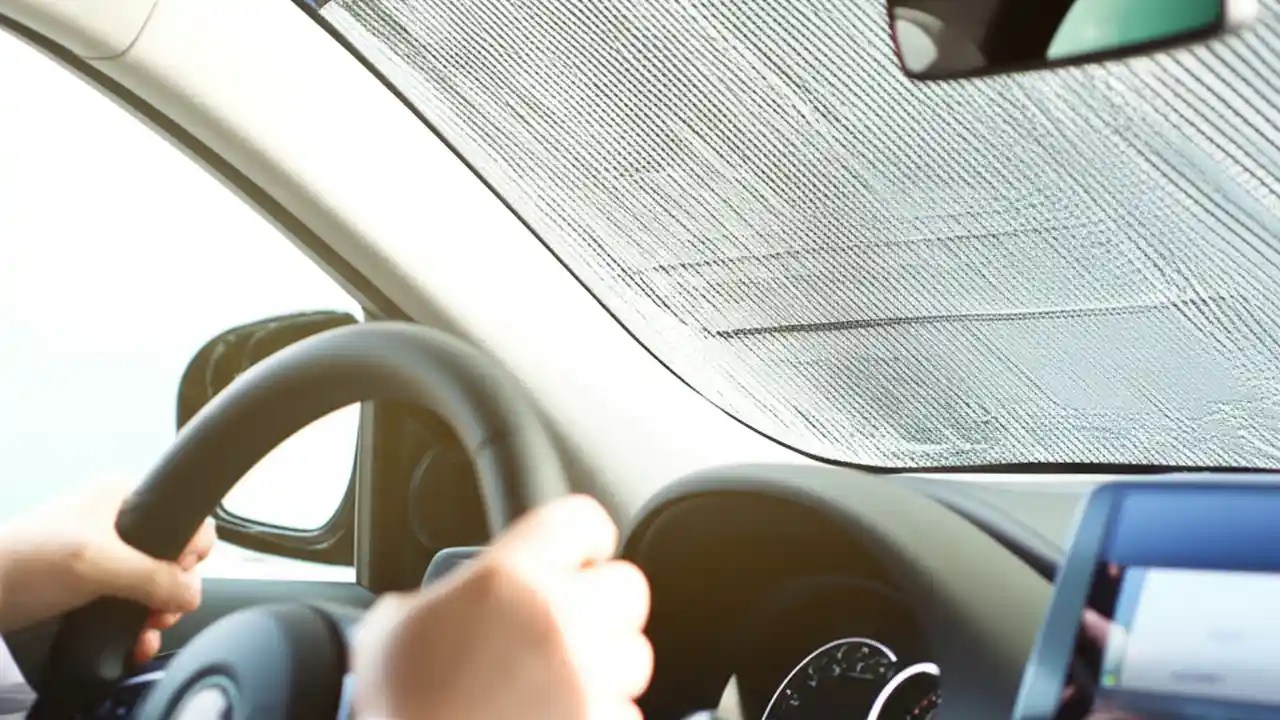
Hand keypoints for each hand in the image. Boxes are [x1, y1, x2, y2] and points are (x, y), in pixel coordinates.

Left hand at [0, 479, 215, 662]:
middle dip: (174, 590)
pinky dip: (139, 625)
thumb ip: (152, 576)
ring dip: (158, 612)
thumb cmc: (20, 561)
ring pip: (155, 585)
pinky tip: (136, 639)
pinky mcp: (92, 587)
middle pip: (174, 557)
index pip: (185, 518)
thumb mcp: (97, 562)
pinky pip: (132, 604)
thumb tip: (191, 593)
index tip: (178, 576)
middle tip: (161, 609)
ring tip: (147, 628)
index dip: (190, 551)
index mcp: (125, 498)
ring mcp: (106, 556)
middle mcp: (119, 524)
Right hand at [353, 495, 652, 719]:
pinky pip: (626, 710)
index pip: (581, 520)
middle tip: (567, 628)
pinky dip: (599, 716)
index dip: (581, 540)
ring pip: (634, 654)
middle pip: (626, 586)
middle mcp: (558, 618)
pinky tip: (558, 716)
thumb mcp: (392, 629)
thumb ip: (440, 592)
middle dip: (602, 607)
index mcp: (508, 577)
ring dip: (605, 668)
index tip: (580, 554)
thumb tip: (450, 596)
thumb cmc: (399, 708)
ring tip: (558, 683)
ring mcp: (586, 677)